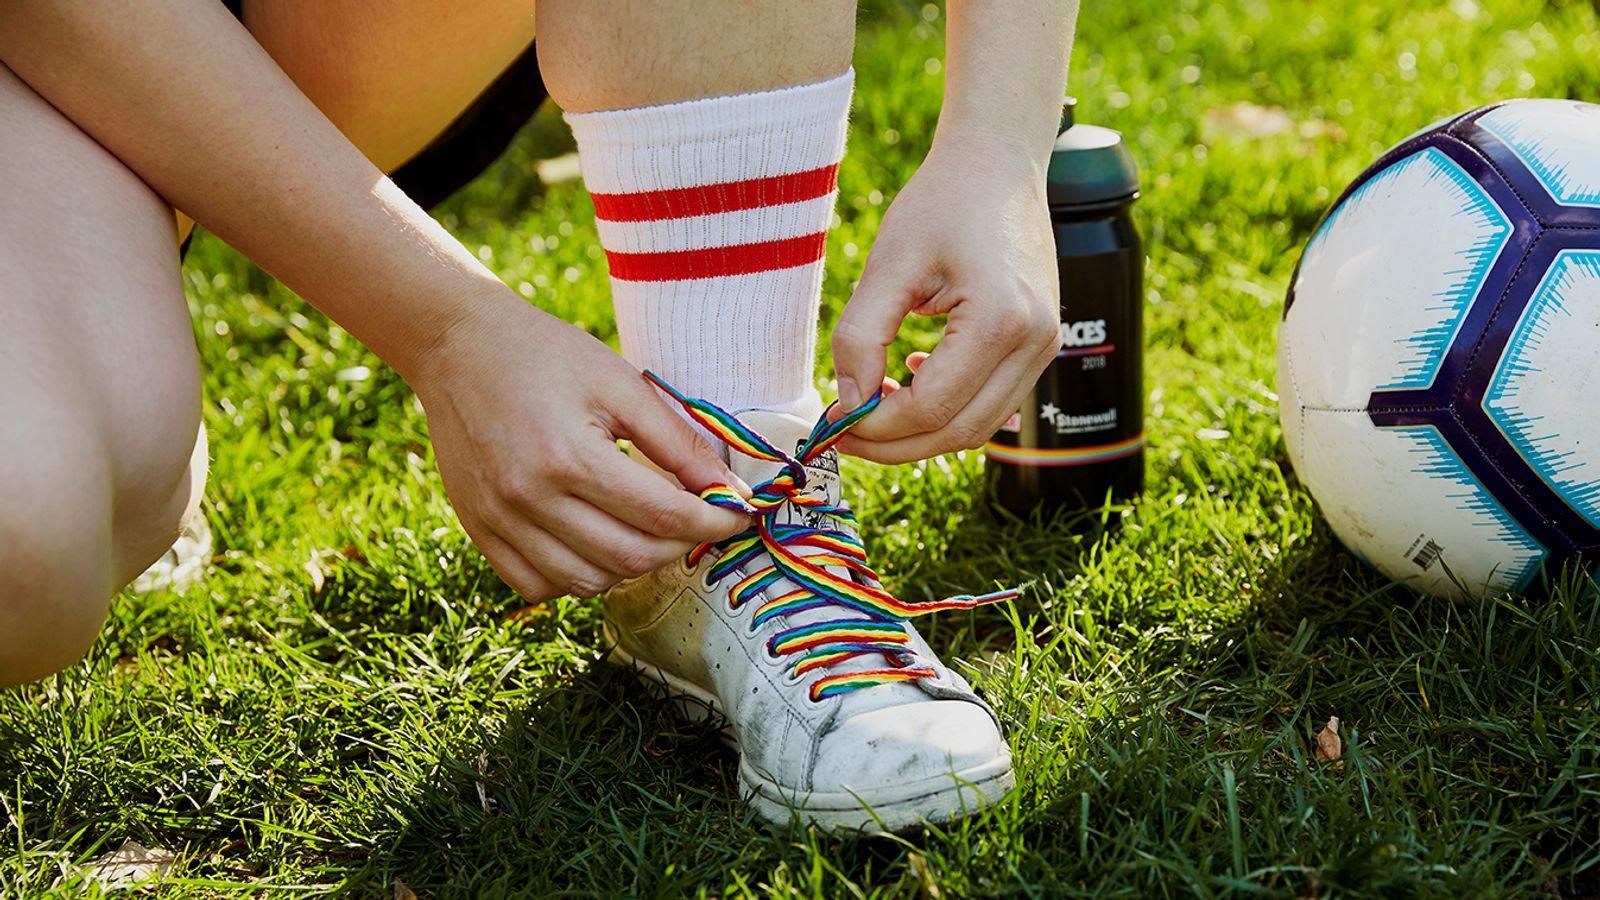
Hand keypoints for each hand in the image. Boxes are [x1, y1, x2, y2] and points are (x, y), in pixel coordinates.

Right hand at [414, 298, 751, 600]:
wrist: (458, 344)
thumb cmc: (547, 354)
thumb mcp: (622, 384)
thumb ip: (678, 443)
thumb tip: (731, 492)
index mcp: (568, 457)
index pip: (661, 516)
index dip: (713, 522)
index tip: (739, 514)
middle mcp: (528, 498)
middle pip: (629, 558)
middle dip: (681, 546)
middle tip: (700, 520)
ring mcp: (498, 520)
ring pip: (585, 583)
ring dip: (631, 566)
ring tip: (649, 530)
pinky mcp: (478, 529)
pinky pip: (537, 585)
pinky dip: (577, 577)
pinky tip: (596, 544)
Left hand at [829, 142, 1061, 462]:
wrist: (997, 164)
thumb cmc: (943, 202)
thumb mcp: (889, 265)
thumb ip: (861, 337)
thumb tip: (849, 402)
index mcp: (1001, 320)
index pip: (933, 407)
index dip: (878, 426)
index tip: (834, 421)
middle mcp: (1036, 341)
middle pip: (960, 431)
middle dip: (896, 443)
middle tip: (844, 432)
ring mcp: (1046, 346)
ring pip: (979, 427)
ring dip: (921, 432)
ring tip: (870, 409)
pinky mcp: (1040, 344)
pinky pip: (992, 402)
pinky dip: (949, 409)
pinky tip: (912, 380)